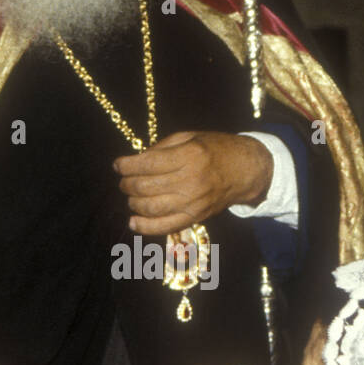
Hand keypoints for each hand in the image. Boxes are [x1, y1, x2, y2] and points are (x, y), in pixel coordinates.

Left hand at [114, 130, 272, 232]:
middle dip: (127, 183)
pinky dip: (145, 227)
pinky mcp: (196, 217)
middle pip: (144, 187)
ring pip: (150, 207)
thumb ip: (161, 148)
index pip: (146, 164)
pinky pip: (165, 227)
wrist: (246, 170)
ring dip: (133, 202)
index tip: (117, 165)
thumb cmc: (216, 149)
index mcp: (188, 156)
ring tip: (131, 195)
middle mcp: (190, 181)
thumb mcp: (189, 137)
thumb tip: (134, 161)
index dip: (125, 165)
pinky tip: (133, 222)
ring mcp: (193, 202)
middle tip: (124, 180)